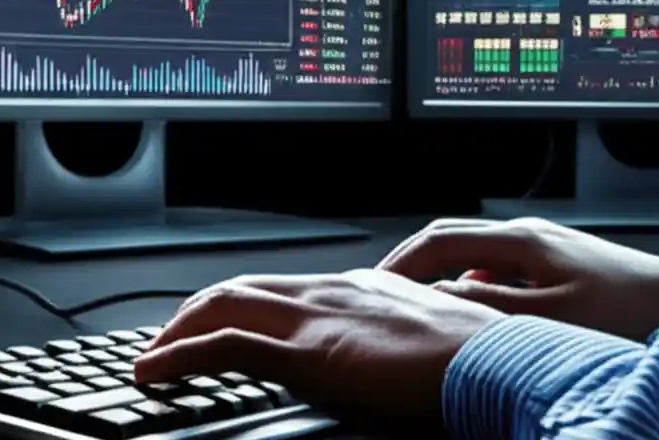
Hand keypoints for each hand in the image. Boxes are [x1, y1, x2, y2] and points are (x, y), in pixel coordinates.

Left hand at [134, 269, 503, 427]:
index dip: (243, 303)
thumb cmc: (483, 362)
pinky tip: (155, 370)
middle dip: (198, 311)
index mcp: (362, 288)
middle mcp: (333, 290)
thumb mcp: (432, 348)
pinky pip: (224, 346)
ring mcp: (318, 317)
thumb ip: (398, 347)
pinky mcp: (310, 352)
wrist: (503, 364)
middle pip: (245, 288)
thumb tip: (389, 365)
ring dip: (179, 329)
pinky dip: (179, 356)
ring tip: (154, 354)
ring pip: (225, 306)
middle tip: (170, 337)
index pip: (286, 287)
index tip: (220, 323)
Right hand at [377, 218, 658, 340]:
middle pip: (451, 235)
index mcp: (520, 240)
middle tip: (386, 287)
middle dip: (414, 260)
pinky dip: (472, 278)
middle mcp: (529, 234)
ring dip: (443, 271)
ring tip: (424, 300)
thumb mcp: (549, 318)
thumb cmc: (631, 314)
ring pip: (474, 249)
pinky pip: (499, 262)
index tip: (375, 283)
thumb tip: (440, 296)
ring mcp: (544, 245)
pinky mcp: (559, 261)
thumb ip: (488, 304)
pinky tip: (477, 306)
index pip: (439, 241)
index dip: (402, 263)